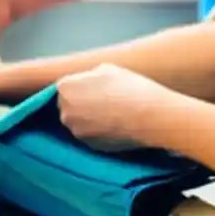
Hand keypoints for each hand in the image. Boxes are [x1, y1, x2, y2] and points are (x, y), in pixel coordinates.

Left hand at [56, 64, 176, 149]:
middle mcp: (65, 112)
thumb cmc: (128, 87)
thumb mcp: (107, 69)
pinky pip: (91, 136)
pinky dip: (100, 131)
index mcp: (65, 89)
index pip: (65, 87)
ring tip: (113, 113)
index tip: (96, 88)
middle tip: (105, 100)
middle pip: (69, 106)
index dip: (81, 87)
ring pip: (80, 122)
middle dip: (82, 103)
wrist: (150, 116)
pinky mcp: (91, 147)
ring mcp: (77, 132)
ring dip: (90, 119)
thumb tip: (85, 81)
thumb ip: (88, 76)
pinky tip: (117, 125)